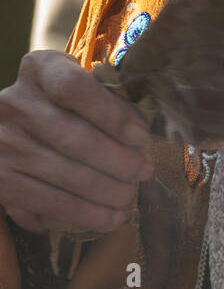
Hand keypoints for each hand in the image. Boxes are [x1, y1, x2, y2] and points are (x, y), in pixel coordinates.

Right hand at [0, 51, 152, 236]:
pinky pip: (51, 204)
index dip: (113, 114)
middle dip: (120, 161)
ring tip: (130, 197)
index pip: (75, 88)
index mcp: (38, 70)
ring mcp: (4, 144)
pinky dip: (87, 215)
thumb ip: (106, 98)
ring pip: (67, 176)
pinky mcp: (2, 181)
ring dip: (108, 192)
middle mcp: (14, 104)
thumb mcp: (77, 84)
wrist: (5, 127)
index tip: (141, 136)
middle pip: (76, 138)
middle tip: (144, 172)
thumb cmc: (57, 102)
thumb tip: (141, 137)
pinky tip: (110, 218)